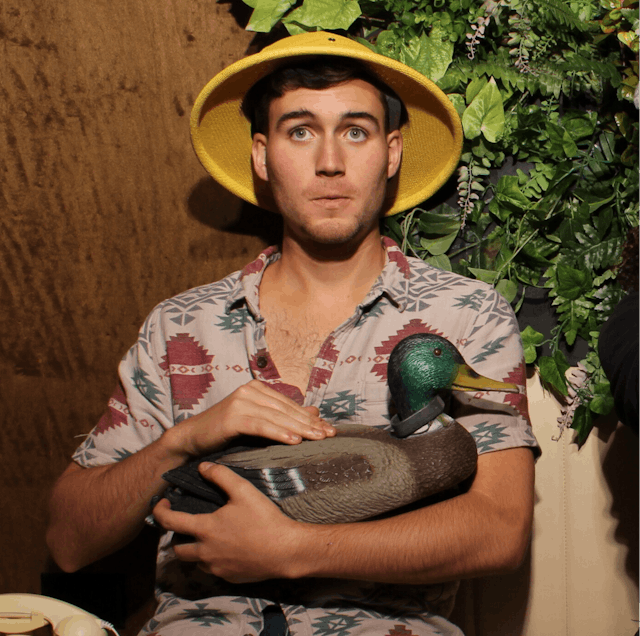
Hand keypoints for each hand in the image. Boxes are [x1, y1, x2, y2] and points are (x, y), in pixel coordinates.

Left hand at [153, 463, 307, 582]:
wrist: (286, 551)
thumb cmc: (264, 519)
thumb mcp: (243, 491)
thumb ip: (221, 476)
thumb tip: (202, 466)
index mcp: (205, 529)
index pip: (170, 522)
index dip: (160, 512)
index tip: (162, 504)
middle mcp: (205, 552)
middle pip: (177, 550)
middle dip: (177, 537)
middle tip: (186, 525)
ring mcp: (216, 568)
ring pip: (194, 562)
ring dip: (195, 550)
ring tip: (206, 537)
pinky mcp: (229, 578)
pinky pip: (212, 570)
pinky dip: (212, 560)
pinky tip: (226, 549)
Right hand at [165, 380, 334, 457]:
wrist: (192, 439)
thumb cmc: (225, 432)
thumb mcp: (258, 423)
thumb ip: (283, 416)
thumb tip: (314, 413)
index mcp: (257, 388)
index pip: (289, 405)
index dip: (310, 418)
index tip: (329, 429)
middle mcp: (249, 390)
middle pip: (286, 410)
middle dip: (309, 424)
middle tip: (329, 435)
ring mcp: (240, 401)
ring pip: (276, 417)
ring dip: (299, 429)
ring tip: (317, 439)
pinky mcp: (232, 416)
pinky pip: (261, 425)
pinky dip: (279, 433)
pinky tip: (294, 441)